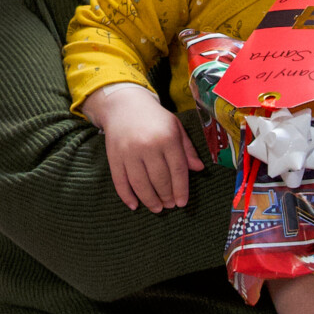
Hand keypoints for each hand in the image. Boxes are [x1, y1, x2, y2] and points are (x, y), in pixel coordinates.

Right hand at [83, 85, 203, 211]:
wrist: (123, 105)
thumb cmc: (154, 118)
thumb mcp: (175, 127)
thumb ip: (187, 148)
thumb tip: (199, 169)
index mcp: (167, 138)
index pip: (178, 170)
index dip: (181, 189)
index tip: (182, 203)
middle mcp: (148, 145)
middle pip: (160, 180)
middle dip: (166, 197)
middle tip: (170, 205)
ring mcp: (129, 152)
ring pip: (140, 184)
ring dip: (150, 200)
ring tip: (157, 208)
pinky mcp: (114, 157)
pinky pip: (120, 182)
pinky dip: (127, 196)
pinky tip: (134, 205)